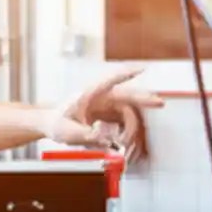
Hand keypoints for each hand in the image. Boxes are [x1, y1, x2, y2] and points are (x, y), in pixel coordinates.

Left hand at [43, 68, 163, 157]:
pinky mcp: (109, 115)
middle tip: (159, 103)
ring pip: (127, 110)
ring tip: (124, 142)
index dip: (125, 75)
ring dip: (132, 125)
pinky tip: (124, 141)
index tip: (142, 69)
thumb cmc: (57, 123)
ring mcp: (106, 106)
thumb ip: (87, 136)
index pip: (108, 82)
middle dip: (143, 98)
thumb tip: (106, 141)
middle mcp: (100, 97)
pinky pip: (124, 121)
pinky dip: (128, 131)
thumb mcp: (68, 132)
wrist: (52, 124)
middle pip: (126, 95)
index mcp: (88, 94)